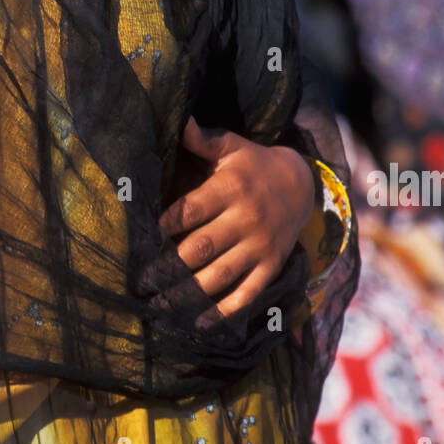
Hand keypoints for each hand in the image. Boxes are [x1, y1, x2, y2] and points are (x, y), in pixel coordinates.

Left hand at [156, 116, 316, 327]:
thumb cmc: (253, 165)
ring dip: (189, 294)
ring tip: (160, 305)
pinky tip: (200, 323)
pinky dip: (225, 311)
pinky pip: (248, 293)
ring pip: (220, 275)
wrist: (303, 185)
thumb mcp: (232, 147)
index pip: (191, 210)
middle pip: (202, 247)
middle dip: (168, 267)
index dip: (165, 225)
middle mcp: (246, 219)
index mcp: (231, 188)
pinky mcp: (271, 266)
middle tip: (141, 281)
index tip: (141, 239)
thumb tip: (181, 120)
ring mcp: (260, 246)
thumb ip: (204, 140)